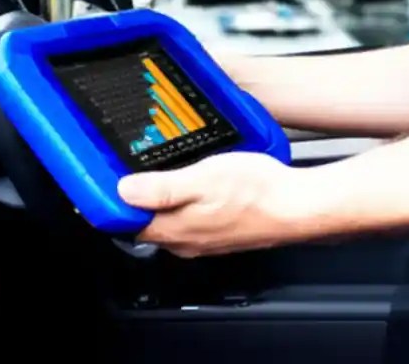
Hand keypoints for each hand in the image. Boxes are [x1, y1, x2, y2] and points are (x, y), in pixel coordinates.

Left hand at [117, 152, 308, 257]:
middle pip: (146, 222)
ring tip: (163, 169)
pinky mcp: (222, 232)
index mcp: (175, 231)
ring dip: (160, 198)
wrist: (299, 206)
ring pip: (169, 220)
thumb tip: (124, 192)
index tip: (108, 179)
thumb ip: (160, 188)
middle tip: (133, 166)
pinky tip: (194, 181)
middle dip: (136, 198)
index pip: (127, 224)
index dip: (114, 202)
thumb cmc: (257, 192)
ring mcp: (205, 239)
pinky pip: (191, 218)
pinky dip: (184, 201)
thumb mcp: (201, 179)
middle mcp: (186, 241)